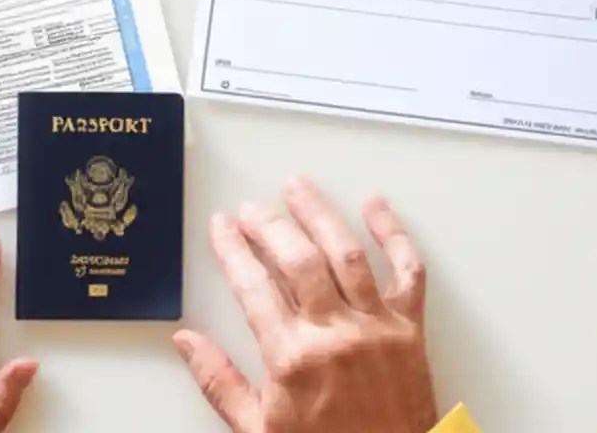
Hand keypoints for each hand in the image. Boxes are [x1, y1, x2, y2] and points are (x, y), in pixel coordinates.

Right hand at [175, 176, 436, 432]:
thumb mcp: (258, 430)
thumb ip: (220, 382)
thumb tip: (186, 341)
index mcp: (293, 358)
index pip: (252, 287)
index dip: (233, 251)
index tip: (221, 228)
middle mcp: (335, 334)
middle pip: (297, 260)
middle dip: (269, 225)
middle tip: (252, 207)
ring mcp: (376, 327)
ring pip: (346, 254)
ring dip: (319, 214)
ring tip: (298, 188)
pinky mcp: (410, 329)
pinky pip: (408, 271)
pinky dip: (394, 234)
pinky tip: (376, 207)